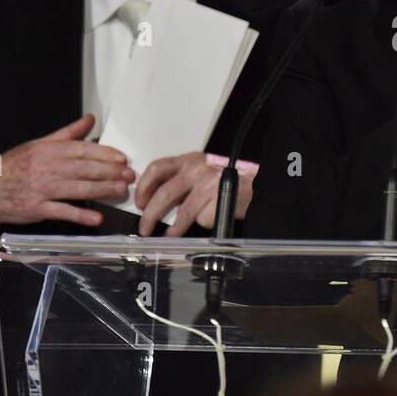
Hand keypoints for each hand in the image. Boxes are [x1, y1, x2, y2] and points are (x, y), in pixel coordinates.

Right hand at [0, 114, 133, 228]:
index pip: (81, 150)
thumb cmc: (13, 167)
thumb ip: (67, 134)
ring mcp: (42, 189)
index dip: (104, 154)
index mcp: (48, 151)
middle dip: (110, 172)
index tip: (122, 158)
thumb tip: (89, 120)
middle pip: (84, 169)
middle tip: (129, 175)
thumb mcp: (38, 144)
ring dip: (102, 190)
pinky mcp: (37, 209)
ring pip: (78, 189)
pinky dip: (80, 215)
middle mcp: (46, 168)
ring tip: (120, 191)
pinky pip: (62, 211)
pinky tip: (96, 217)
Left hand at [135, 152, 258, 236]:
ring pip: (182, 213)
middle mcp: (197, 170)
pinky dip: (200, 225)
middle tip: (144, 227)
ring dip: (172, 229)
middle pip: (164, 193)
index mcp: (190, 160)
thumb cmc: (228, 179)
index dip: (143, 187)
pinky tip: (205, 223)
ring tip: (168, 236)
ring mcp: (208, 186)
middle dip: (150, 215)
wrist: (256, 185)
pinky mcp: (219, 201)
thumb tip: (157, 201)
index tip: (140, 202)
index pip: (157, 168)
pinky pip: (201, 219)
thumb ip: (181, 180)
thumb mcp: (202, 170)